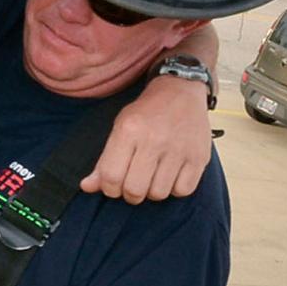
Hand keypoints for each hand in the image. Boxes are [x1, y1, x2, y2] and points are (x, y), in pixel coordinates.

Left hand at [82, 76, 211, 202]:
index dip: (109, 189)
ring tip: (152, 178)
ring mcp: (179, 149)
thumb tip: (87, 187)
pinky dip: (175, 189)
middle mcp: (154, 140)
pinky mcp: (199, 156)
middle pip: (135, 190)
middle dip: (130, 194)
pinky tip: (171, 176)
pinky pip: (183, 191)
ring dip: (152, 192)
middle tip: (133, 185)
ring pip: (159, 193)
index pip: (111, 177)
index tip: (114, 185)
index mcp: (129, 131)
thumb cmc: (145, 113)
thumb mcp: (119, 128)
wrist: (180, 90)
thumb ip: (103, 161)